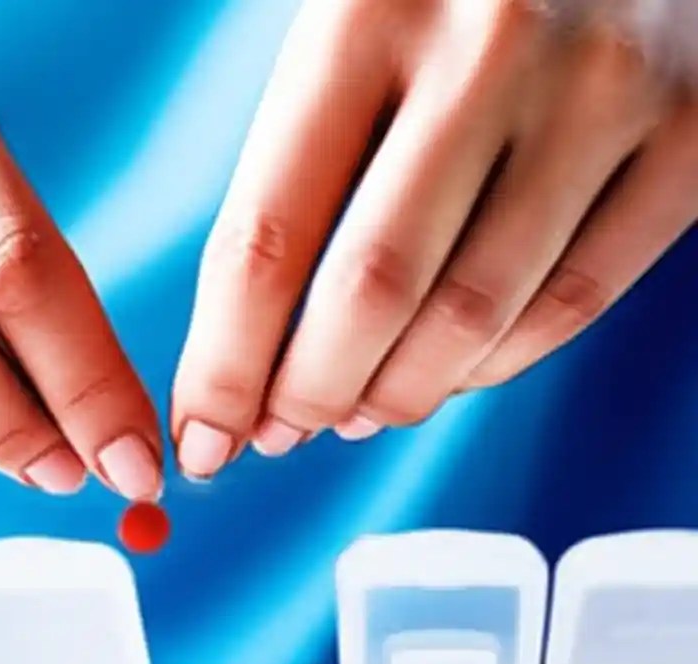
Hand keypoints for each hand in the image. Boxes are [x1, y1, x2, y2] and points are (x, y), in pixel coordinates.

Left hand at [174, 0, 697, 477]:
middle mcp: (487, 47)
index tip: (202, 434)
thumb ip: (300, 160)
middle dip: (307, 392)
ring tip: (352, 414)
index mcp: (363, 15)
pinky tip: (449, 375)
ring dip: (397, 393)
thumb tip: (253, 345)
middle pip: (371, 291)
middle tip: (278, 433)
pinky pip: (577, 298)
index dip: (225, 362)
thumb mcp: (351, 25)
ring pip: (475, 313)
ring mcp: (601, 90)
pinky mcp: (690, 134)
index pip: (266, 235)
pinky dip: (497, 365)